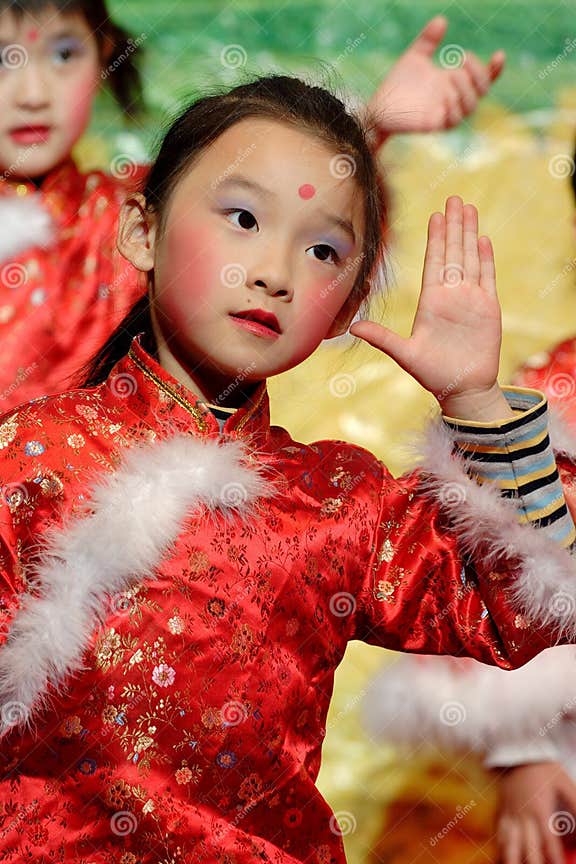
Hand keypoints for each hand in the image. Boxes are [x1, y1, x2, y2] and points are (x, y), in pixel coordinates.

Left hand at [349, 196, 512, 420]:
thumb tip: (353, 326)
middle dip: (453, 226)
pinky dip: (485, 259)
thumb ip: (381, 338)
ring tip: (469, 209)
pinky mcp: (488, 308)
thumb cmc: (433, 374)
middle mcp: (451, 295)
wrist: (463, 389)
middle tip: (454, 198)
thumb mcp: (405, 353)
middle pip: (452, 252)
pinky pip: (488, 278)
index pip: (434, 262)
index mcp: (431, 302)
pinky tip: (483, 240)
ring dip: (469, 234)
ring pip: (470, 258)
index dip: (435, 238)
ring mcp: (471, 300)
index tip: (435, 215)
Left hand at [367, 16, 504, 141]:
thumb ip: (428, 40)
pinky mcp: (435, 126)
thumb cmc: (399, 85)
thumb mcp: (415, 57)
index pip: (483, 78)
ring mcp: (446, 113)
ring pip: (470, 107)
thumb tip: (441, 20)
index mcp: (454, 82)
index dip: (495, 69)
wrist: (380, 108)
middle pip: (482, 91)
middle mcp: (454, 98)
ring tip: (452, 74)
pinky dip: (454, 109)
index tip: (499, 54)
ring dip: (466, 89)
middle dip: (479, 74)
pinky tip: (446, 96)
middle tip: (463, 59)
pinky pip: (452, 121)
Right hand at [496, 762, 575, 863]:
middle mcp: (523, 814)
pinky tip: (501, 858)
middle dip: (532, 863)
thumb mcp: (565, 784)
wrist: (519, 753)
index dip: (555, 858)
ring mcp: (510, 813)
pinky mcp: (501, 810)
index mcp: (540, 809)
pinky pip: (498, 832)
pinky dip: (500, 847)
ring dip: (510, 858)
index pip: (549, 842)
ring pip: (507, 842)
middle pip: (526, 847)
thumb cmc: (545, 770)